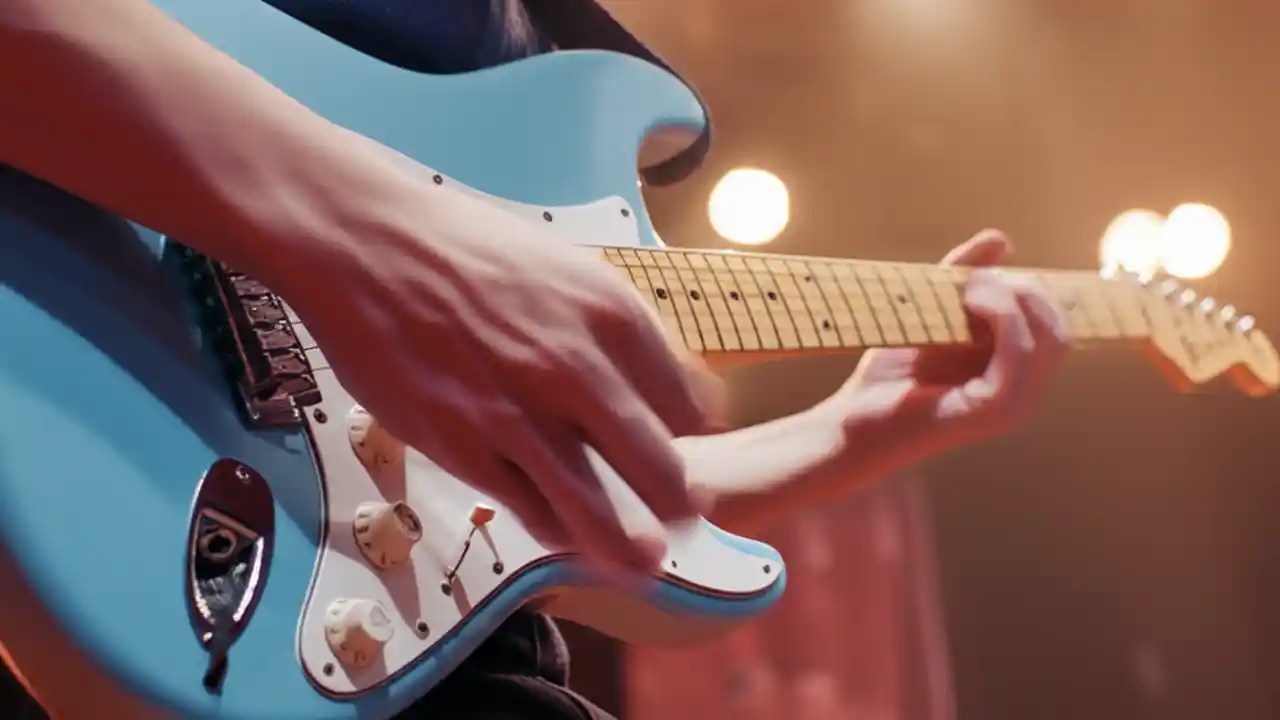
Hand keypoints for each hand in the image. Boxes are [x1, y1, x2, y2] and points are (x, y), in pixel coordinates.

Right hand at [274, 173, 722, 572]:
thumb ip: (623, 333)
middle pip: (661, 470)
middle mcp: (576, 368)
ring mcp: (520, 414)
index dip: (691, 438)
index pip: (690, 408)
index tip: (683, 451)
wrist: (368, 243)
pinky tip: (562, 524)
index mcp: (613, 315)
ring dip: (629, 545)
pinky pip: (533, 510)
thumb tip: (676, 390)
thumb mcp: (570, 270)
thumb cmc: (467, 252)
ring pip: (600, 511)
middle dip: (677, 504)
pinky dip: (556, 526)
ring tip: (643, 560)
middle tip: (681, 516)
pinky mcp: (465, 448)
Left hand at [838, 230, 1069, 453]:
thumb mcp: (928, 312)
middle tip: (971, 279)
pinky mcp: (993, 411)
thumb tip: (1000, 238)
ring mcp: (1013, 405)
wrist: (851, 424)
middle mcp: (1023, 393)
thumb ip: (962, 276)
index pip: (1053, 321)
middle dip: (1024, 289)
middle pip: (1059, 327)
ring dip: (1011, 297)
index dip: (1025, 288)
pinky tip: (967, 300)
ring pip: (1050, 337)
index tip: (976, 275)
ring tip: (966, 288)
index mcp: (1015, 375)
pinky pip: (1021, 353)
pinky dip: (1002, 315)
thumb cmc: (887, 375)